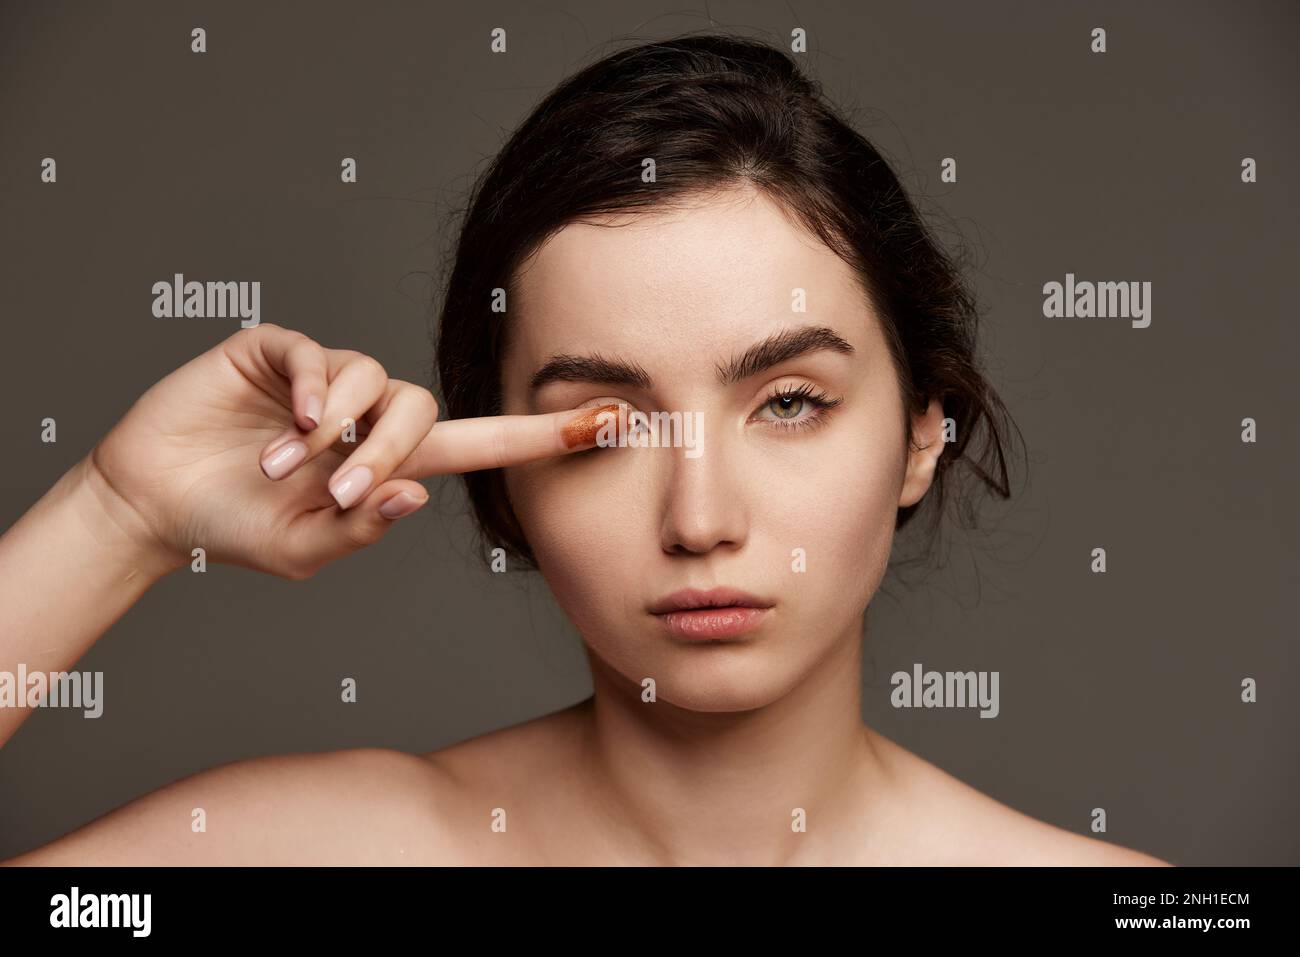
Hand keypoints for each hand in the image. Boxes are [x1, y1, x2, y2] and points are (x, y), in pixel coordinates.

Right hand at [85, 324, 619, 579]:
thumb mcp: (305, 550)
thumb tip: (414, 494)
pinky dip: (312, 388)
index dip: (544, 434)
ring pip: (376, 380)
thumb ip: (360, 528)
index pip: (480, 445)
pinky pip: (319, 354)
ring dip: (341, 429)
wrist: (154, 505)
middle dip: (388, 454)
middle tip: (336, 492)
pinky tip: (286, 420)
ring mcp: (324, 379)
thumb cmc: (235, 530)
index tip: (615, 418)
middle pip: (425, 411)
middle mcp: (367, 414)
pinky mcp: (278, 352)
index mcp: (387, 463)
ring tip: (288, 467)